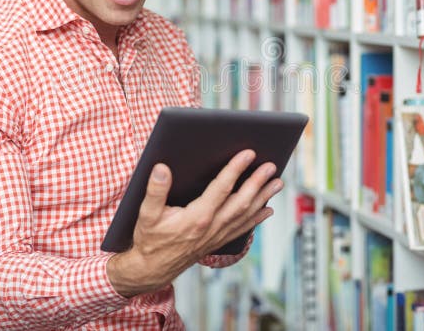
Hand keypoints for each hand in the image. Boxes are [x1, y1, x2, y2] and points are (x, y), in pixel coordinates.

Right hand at [107, 149, 283, 297]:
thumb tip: (162, 168)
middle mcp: (211, 227)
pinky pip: (243, 228)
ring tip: (277, 181)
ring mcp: (217, 235)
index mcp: (196, 218)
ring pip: (246, 214)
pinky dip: (257, 217)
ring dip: (263, 197)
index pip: (221, 188)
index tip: (248, 154)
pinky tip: (267, 209)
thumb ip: (155, 190)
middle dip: (258, 182)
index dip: (235, 169)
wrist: (152, 269)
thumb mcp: (146, 213)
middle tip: (271, 166)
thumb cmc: (149, 239)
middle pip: (241, 201)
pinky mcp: (218, 241)